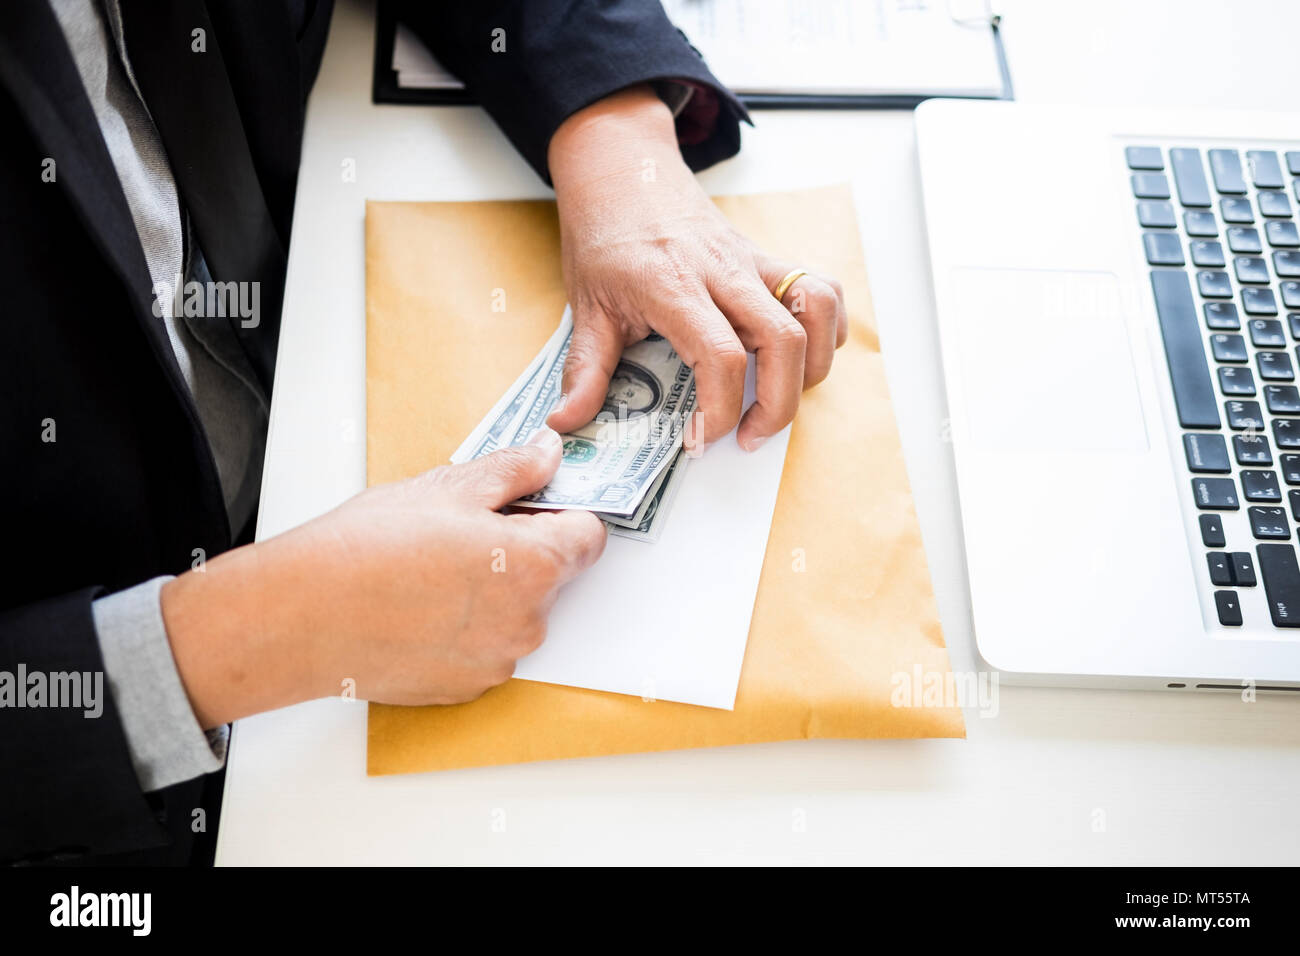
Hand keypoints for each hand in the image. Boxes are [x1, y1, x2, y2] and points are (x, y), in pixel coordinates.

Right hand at [160, 429, 605, 725]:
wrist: (300, 618)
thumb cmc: (367, 550)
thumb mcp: (448, 487)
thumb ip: (514, 471)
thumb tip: (549, 453)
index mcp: (535, 566)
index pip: (590, 536)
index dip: (564, 514)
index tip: (535, 505)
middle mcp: (529, 622)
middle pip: (552, 577)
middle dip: (521, 552)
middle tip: (462, 532)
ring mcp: (498, 660)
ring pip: (516, 614)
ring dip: (492, 593)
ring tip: (430, 572)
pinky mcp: (467, 687)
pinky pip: (484, 648)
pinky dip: (464, 630)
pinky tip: (418, 609)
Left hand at [545, 86, 846, 451]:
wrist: (623, 171)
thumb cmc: (605, 237)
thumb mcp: (585, 306)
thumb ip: (584, 370)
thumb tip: (565, 422)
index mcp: (674, 285)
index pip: (720, 355)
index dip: (720, 409)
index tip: (699, 439)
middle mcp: (724, 271)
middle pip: (784, 340)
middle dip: (777, 405)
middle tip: (748, 438)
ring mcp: (753, 262)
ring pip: (816, 309)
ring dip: (811, 367)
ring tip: (778, 400)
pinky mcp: (767, 260)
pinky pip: (821, 289)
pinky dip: (826, 329)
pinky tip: (799, 359)